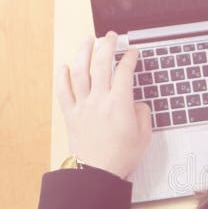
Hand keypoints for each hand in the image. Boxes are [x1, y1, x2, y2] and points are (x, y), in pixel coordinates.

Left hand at [56, 32, 151, 179]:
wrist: (98, 172)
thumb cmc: (121, 156)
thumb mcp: (144, 136)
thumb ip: (143, 114)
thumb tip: (138, 104)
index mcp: (119, 104)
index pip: (125, 72)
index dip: (130, 58)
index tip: (133, 52)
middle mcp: (99, 100)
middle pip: (102, 64)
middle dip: (107, 46)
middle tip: (111, 36)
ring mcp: (83, 106)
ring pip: (81, 72)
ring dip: (84, 53)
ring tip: (88, 40)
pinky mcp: (71, 115)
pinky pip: (64, 92)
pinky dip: (63, 77)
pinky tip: (65, 66)